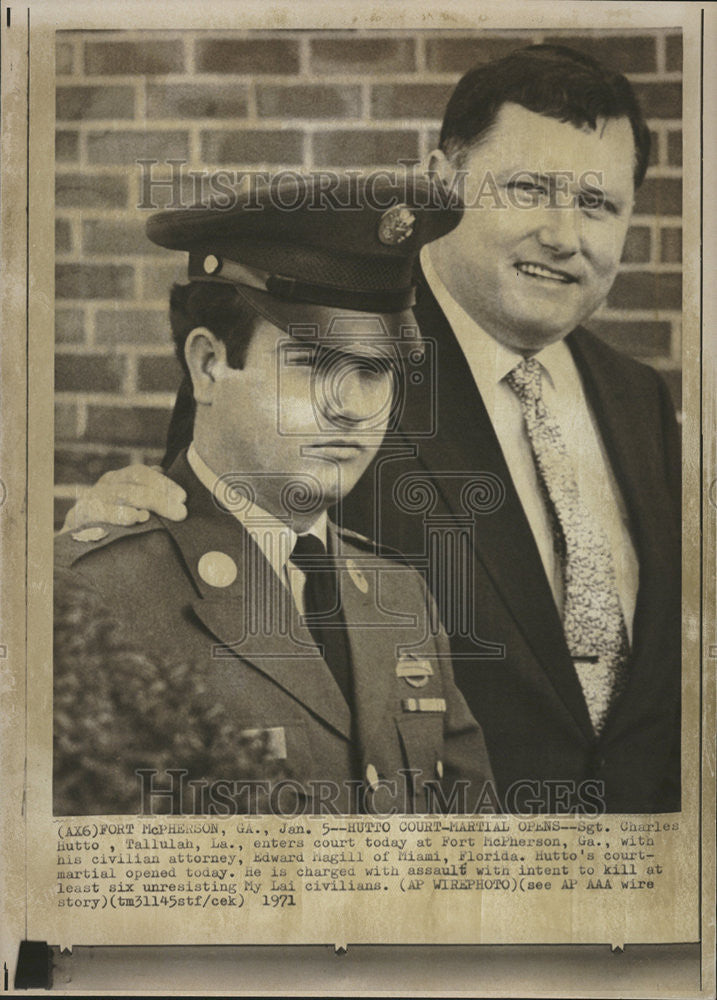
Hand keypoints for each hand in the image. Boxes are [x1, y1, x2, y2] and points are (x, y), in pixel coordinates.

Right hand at [61, 465, 186, 531]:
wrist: (80, 547)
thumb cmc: (113, 526)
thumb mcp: (131, 507)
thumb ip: (147, 492)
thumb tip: (163, 472)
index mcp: (118, 479)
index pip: (140, 473)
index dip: (163, 483)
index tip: (183, 498)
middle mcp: (105, 485)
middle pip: (133, 484)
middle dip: (160, 497)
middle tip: (181, 512)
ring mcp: (91, 499)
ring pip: (120, 494)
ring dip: (145, 503)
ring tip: (165, 514)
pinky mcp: (78, 516)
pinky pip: (98, 511)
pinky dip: (118, 514)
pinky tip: (136, 518)